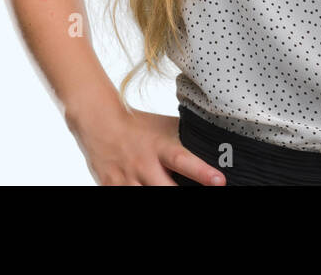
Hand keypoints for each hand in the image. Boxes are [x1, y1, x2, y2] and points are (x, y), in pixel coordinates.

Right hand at [66, 101, 226, 185]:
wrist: (100, 123)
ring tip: (165, 189)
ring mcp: (126, 178)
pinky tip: (145, 190)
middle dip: (180, 195)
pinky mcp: (110, 187)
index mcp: (160, 147)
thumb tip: (215, 146)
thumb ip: (187, 139)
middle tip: (201, 197)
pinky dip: (139, 196)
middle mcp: (143, 164)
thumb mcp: (166, 127)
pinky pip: (126, 198)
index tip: (220, 182)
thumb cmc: (139, 126)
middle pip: (164, 188)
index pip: (183, 160)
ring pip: (144, 197)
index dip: (202, 172)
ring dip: (157, 197)